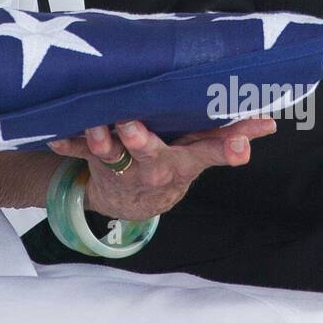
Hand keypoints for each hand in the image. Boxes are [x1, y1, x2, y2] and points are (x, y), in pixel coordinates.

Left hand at [47, 115, 277, 222]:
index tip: (240, 146)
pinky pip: (76, 150)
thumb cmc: (167, 164)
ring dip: (101, 141)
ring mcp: (120, 164)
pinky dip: (66, 143)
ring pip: (110, 153)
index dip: (226, 149)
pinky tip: (54, 136)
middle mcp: (151, 166)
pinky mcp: (92, 159)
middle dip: (143, 142)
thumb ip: (229, 138)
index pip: (209, 153)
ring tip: (97, 128)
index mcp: (181, 161)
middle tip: (135, 127)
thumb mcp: (199, 154)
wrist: (131, 199)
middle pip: (150, 155)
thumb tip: (268, 123)